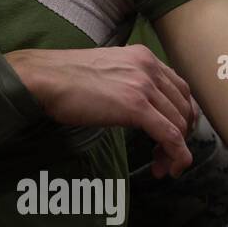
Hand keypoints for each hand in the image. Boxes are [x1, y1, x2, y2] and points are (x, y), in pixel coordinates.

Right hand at [6, 45, 196, 177]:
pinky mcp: (136, 106)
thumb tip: (134, 106)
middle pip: (184, 108)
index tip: (172, 135)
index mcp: (143, 57)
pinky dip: (176, 156)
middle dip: (181, 136)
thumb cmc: (62, 77)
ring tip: (161, 166)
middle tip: (164, 155)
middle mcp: (149, 67)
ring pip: (179, 124)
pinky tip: (169, 169)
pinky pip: (170, 136)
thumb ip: (126, 82)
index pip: (180, 89)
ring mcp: (144, 86)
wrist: (43, 78)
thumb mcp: (105, 71)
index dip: (182, 116)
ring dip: (176, 150)